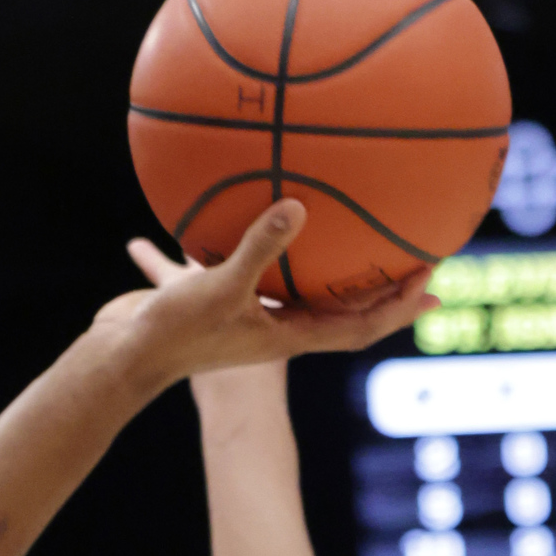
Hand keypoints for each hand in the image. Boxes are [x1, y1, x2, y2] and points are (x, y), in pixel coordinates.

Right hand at [111, 200, 436, 380]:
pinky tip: (230, 197)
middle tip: (413, 252)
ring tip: (344, 223)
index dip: (397, 309)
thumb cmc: (176, 334)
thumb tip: (299, 205)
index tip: (432, 284)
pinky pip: (235, 256)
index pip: (358, 326)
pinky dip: (240, 232)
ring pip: (292, 281)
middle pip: (339, 305)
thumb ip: (260, 249)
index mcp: (289, 334)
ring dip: (321, 258)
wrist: (123, 357)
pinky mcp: (214, 292)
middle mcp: (274, 323)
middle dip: (378, 283)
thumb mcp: (220, 289)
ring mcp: (245, 309)